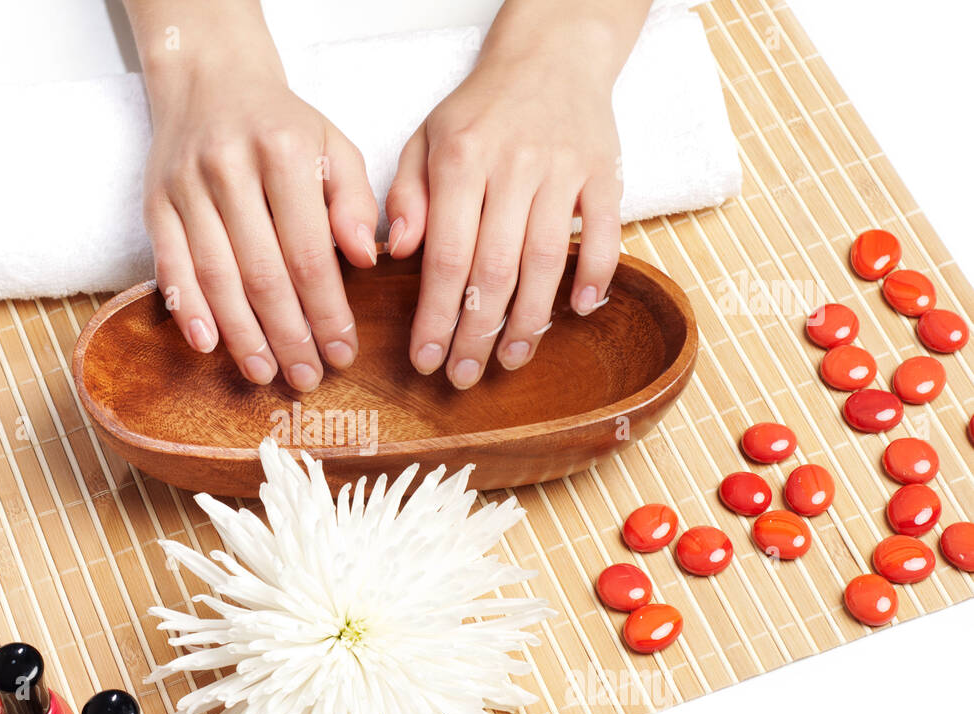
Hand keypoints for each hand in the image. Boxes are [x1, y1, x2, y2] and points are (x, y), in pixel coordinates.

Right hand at [129, 3, 377, 390]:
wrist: (210, 79)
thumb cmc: (282, 126)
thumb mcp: (334, 146)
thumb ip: (355, 201)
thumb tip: (368, 258)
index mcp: (284, 152)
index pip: (309, 251)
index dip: (327, 309)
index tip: (343, 351)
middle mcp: (230, 168)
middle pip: (263, 272)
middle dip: (289, 334)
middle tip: (308, 376)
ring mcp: (187, 187)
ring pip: (216, 276)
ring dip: (241, 333)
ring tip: (264, 372)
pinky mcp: (156, 203)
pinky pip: (170, 264)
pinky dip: (186, 308)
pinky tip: (207, 344)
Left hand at [386, 2, 648, 387]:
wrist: (552, 55)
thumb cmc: (480, 109)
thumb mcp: (426, 139)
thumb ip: (404, 195)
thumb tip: (392, 253)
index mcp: (460, 158)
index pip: (446, 255)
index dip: (436, 316)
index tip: (424, 358)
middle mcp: (513, 165)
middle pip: (495, 269)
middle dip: (476, 333)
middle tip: (462, 376)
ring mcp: (563, 170)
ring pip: (546, 261)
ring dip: (529, 320)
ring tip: (508, 361)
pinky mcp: (604, 172)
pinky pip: (603, 233)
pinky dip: (594, 275)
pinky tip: (579, 311)